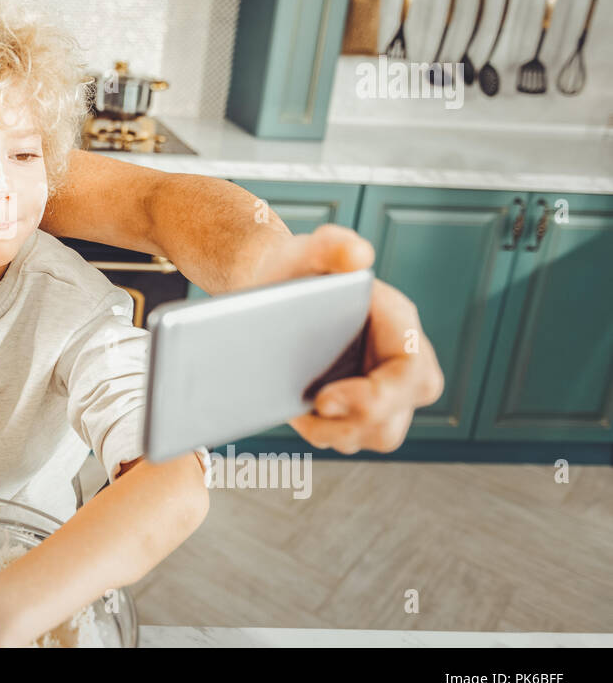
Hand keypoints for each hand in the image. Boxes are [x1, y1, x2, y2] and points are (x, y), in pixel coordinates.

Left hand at [248, 224, 444, 453]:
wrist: (271, 290)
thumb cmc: (295, 269)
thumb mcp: (306, 251)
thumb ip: (332, 245)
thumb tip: (359, 255)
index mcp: (399, 323)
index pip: (411, 374)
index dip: (376, 398)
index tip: (324, 399)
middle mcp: (400, 359)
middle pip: (398, 415)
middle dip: (355, 422)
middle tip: (311, 409)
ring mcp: (384, 387)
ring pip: (380, 434)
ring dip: (339, 433)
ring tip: (301, 411)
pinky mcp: (361, 406)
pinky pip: (356, 437)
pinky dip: (328, 433)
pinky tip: (297, 412)